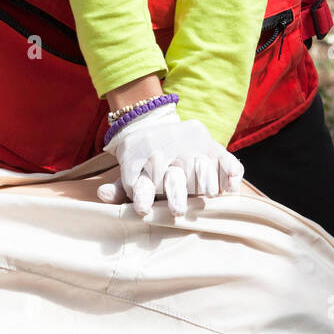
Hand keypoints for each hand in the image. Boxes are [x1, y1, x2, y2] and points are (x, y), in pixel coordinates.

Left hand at [99, 103, 244, 215]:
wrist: (152, 124)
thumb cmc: (139, 162)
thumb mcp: (126, 173)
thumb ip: (118, 190)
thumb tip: (102, 194)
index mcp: (142, 163)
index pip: (142, 182)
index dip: (143, 196)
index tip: (143, 210)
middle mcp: (167, 155)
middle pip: (175, 177)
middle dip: (175, 193)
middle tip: (177, 210)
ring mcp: (190, 149)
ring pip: (201, 167)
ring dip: (204, 181)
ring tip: (206, 195)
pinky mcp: (210, 145)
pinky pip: (225, 158)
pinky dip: (230, 171)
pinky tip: (230, 186)